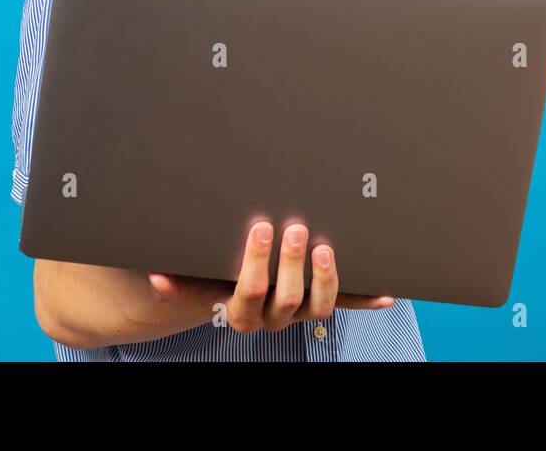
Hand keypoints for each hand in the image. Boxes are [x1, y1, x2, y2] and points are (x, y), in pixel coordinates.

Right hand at [148, 220, 394, 332]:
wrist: (228, 296)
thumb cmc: (212, 276)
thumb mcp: (197, 277)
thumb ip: (182, 279)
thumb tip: (156, 277)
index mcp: (238, 310)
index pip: (248, 291)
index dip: (256, 264)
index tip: (260, 229)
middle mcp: (270, 317)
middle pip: (285, 298)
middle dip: (292, 262)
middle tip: (297, 228)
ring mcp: (299, 312)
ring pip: (319, 306)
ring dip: (326, 279)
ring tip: (326, 249)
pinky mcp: (320, 304)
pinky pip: (347, 305)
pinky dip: (369, 300)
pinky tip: (390, 294)